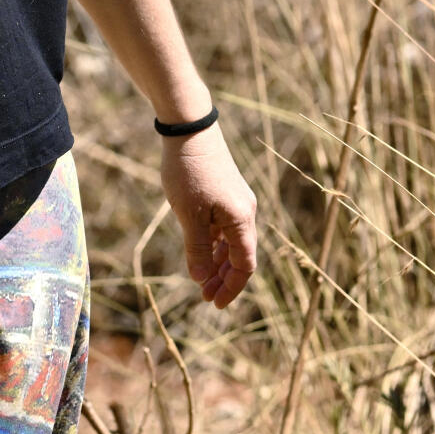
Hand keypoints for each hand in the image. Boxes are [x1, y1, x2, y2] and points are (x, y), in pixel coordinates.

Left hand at [160, 123, 256, 307]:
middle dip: (224, 279)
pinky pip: (225, 228)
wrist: (190, 130)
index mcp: (241, 219)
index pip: (245, 264)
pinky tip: (200, 252)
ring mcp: (237, 202)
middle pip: (241, 255)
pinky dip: (215, 244)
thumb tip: (201, 279)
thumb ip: (197, 250)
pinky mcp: (226, 194)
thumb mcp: (189, 215)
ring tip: (200, 279)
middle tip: (204, 296)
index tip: (214, 303)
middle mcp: (245, 212)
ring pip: (232, 242)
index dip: (231, 287)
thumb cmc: (189, 172)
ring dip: (219, 263)